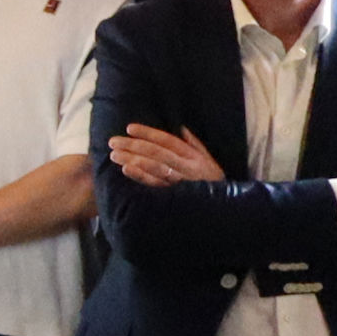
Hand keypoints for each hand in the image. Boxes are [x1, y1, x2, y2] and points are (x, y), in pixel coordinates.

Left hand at [105, 123, 220, 189]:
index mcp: (192, 156)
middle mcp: (186, 166)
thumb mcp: (208, 160)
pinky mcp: (174, 195)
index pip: (167, 140)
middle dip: (134, 145)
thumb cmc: (212, 181)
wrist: (223, 207)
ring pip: (154, 167)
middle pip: (157, 152)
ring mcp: (179, 181)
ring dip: (133, 159)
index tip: (129, 128)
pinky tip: (126, 170)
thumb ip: (194, 144)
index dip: (148, 133)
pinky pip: (155, 184)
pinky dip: (141, 176)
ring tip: (115, 154)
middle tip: (113, 141)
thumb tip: (182, 128)